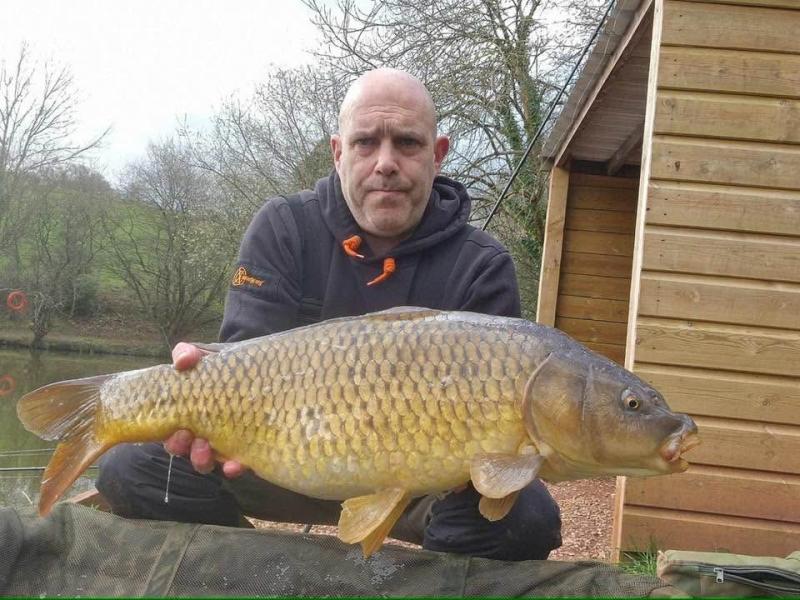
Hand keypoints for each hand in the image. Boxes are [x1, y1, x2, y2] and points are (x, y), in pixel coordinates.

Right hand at [164, 342, 246, 478]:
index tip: (175, 429)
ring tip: (206, 448)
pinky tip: (235, 465)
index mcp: (188, 415)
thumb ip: (189, 353)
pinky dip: (232, 468)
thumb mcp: (206, 356)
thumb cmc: (226, 366)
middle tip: (186, 436)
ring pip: (205, 462)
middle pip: (185, 449)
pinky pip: (235, 465)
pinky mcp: (244, 450)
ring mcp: (223, 443)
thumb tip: (181, 359)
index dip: (170, 437)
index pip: (170, 433)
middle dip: (181, 447)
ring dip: (201, 459)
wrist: (260, 372)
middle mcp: (202, 433)